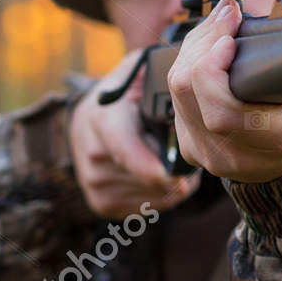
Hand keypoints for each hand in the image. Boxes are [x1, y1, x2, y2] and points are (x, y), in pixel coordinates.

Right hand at [69, 48, 201, 217]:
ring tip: (174, 162)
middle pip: (144, 178)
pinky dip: (162, 197)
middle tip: (190, 154)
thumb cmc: (126, 94)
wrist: (91, 119)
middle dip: (173, 171)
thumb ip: (158, 72)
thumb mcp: (137, 72)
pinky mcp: (100, 203)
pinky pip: (144, 208)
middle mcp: (91, 154)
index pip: (126, 150)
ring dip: (171, 185)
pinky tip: (162, 176)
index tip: (178, 179)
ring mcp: (93, 183)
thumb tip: (188, 74)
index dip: (151, 168)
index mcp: (101, 119)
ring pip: (149, 195)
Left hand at [167, 0, 281, 183]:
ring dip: (194, 48)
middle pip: (189, 91)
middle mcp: (232, 154)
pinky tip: (205, 46)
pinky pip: (175, 98)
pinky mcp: (189, 144)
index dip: (214, 69)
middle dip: (203, 42)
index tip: (231, 38)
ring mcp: (205, 153)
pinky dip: (188, 64)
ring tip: (218, 22)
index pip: (221, 114)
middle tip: (226, 14)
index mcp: (272, 144)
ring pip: (177, 90)